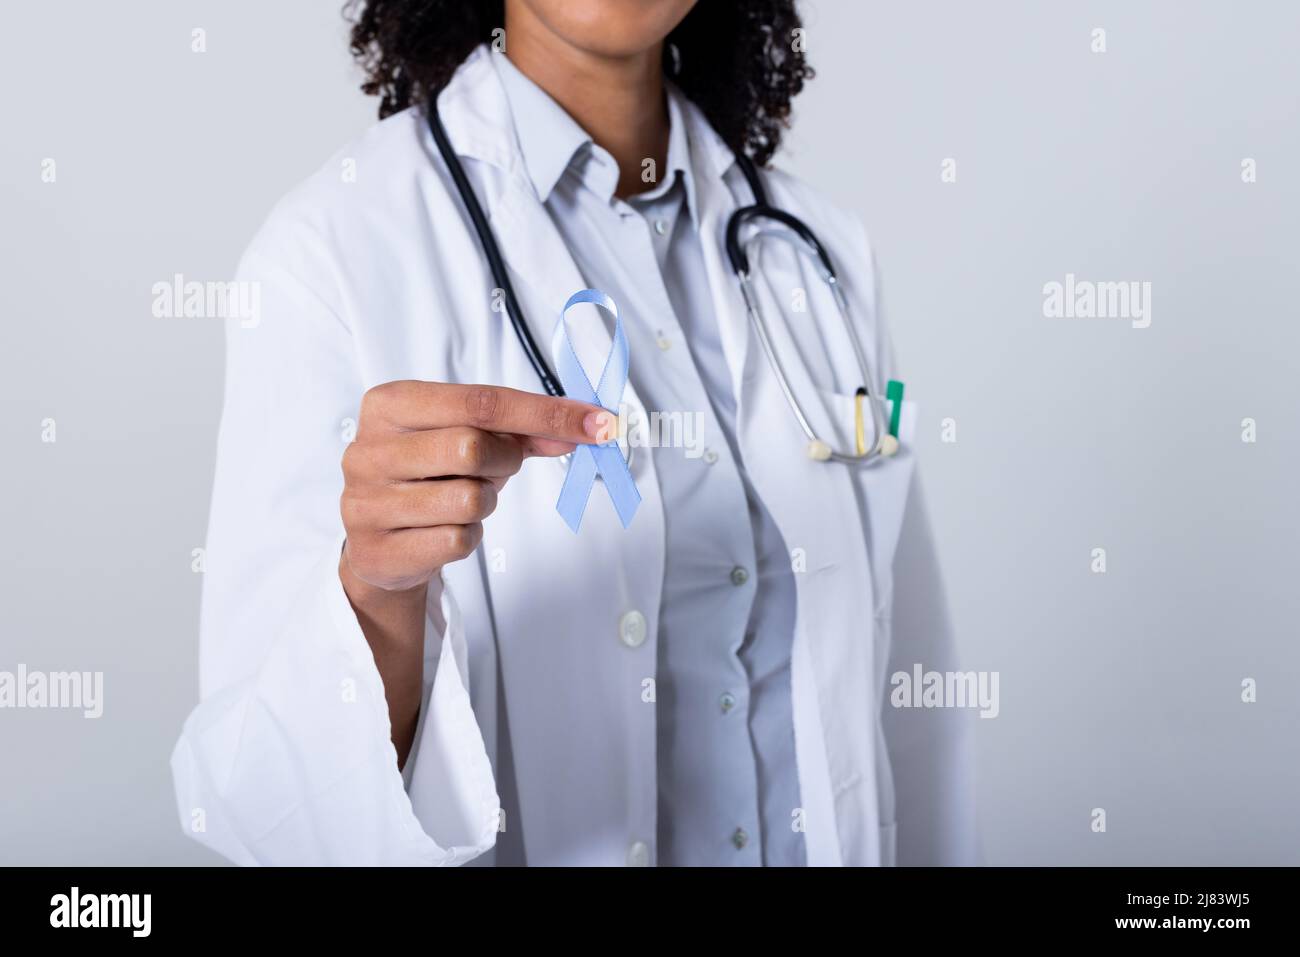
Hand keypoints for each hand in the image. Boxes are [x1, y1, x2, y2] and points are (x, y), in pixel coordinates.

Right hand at [340, 381, 612, 592]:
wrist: (378, 541)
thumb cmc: (430, 475)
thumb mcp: (467, 436)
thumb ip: (521, 428)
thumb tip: (585, 426)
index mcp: (390, 405)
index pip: (480, 401)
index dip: (546, 413)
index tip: (597, 423)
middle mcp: (369, 449)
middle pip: (472, 446)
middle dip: (504, 461)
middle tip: (496, 468)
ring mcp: (367, 501)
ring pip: (469, 499)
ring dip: (485, 502)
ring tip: (461, 499)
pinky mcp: (377, 549)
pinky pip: (457, 541)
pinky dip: (468, 535)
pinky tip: (446, 529)